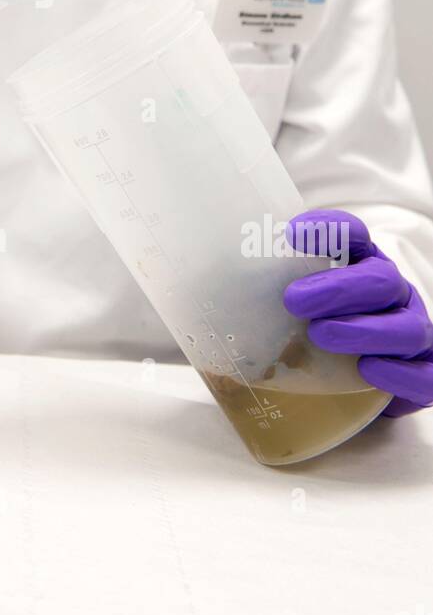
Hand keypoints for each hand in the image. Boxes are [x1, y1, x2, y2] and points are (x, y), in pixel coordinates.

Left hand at [282, 208, 432, 417]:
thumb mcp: (296, 307)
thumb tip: (203, 287)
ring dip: (363, 329)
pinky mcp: (422, 374)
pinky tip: (368, 370)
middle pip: (380, 279)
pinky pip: (423, 374)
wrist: (363, 385)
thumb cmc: (323, 334)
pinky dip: (397, 373)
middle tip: (294, 299)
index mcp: (363, 267)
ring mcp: (412, 333)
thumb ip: (266, 292)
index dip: (329, 229)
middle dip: (338, 287)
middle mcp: (394, 296)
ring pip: (404, 327)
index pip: (353, 236)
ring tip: (321, 335)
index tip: (291, 233)